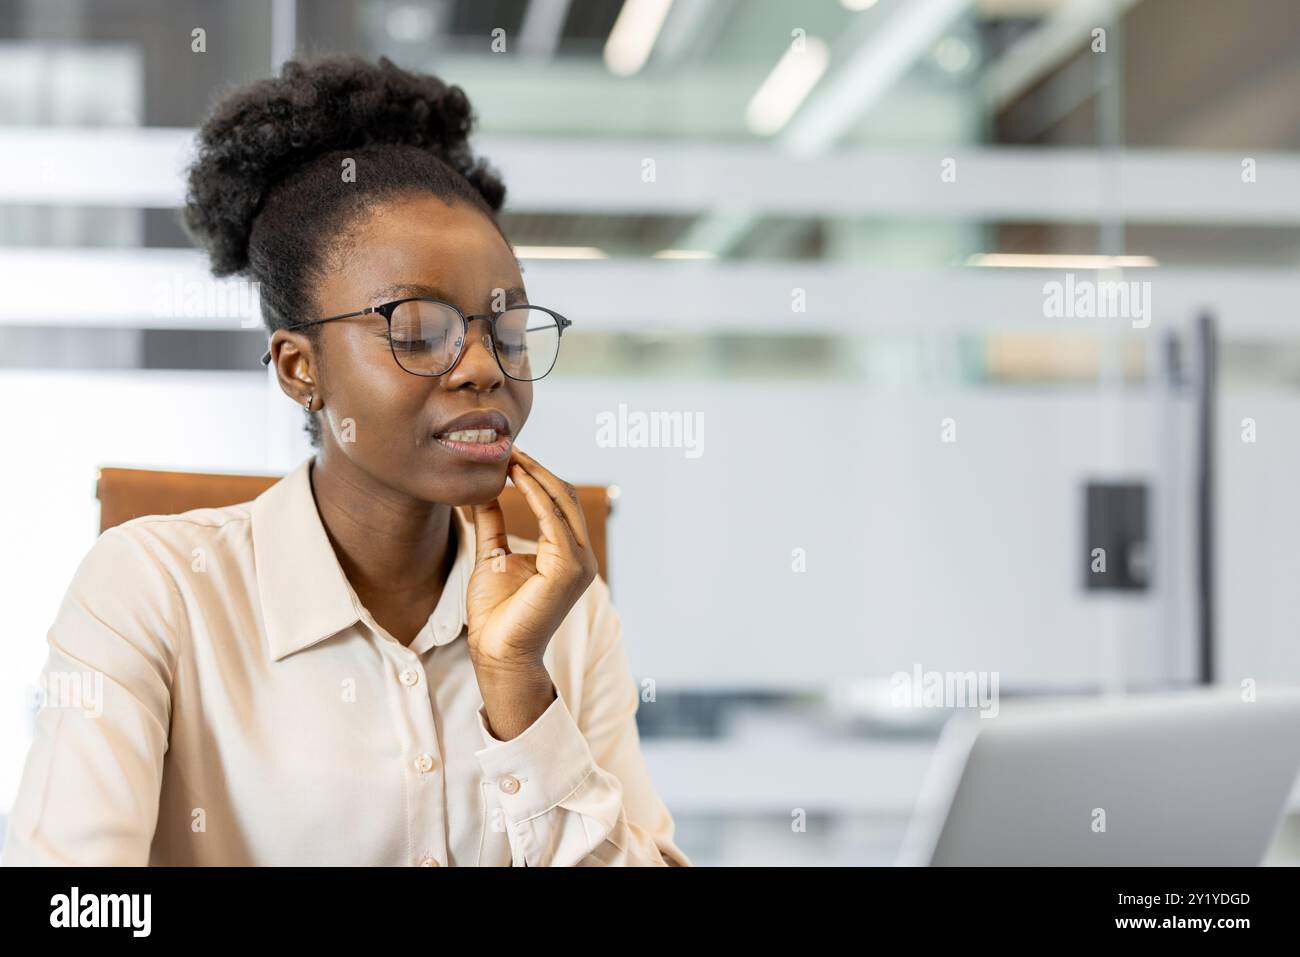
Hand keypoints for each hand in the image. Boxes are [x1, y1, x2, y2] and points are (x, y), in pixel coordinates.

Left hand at [466, 446, 598, 673]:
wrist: (497, 651)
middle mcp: (582, 557)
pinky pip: (553, 520)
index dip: (535, 474)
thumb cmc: (496, 612)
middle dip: (536, 468)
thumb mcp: (491, 555)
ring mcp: (580, 563)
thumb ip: (493, 522)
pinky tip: (514, 477)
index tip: (508, 455)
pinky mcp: (568, 569)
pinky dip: (534, 494)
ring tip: (509, 456)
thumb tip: (482, 491)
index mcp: (570, 555)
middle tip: (507, 447)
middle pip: (565, 496)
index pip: (559, 502)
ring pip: (562, 502)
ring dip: (535, 474)